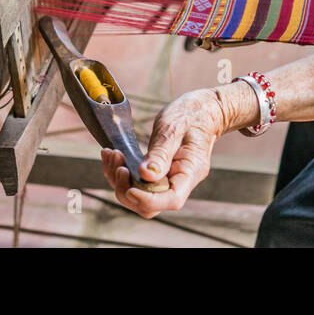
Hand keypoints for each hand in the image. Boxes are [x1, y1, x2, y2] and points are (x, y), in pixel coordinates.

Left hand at [101, 86, 246, 218]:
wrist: (202, 109)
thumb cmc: (191, 115)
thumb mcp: (174, 129)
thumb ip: (161, 153)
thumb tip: (145, 175)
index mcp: (191, 172)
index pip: (171, 199)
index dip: (148, 200)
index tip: (130, 187)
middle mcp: (179, 181)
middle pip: (151, 204)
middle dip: (127, 190)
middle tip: (117, 164)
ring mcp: (168, 178)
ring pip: (139, 195)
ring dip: (119, 181)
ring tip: (111, 155)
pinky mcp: (156, 172)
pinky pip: (137, 181)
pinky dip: (120, 172)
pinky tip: (112, 154)